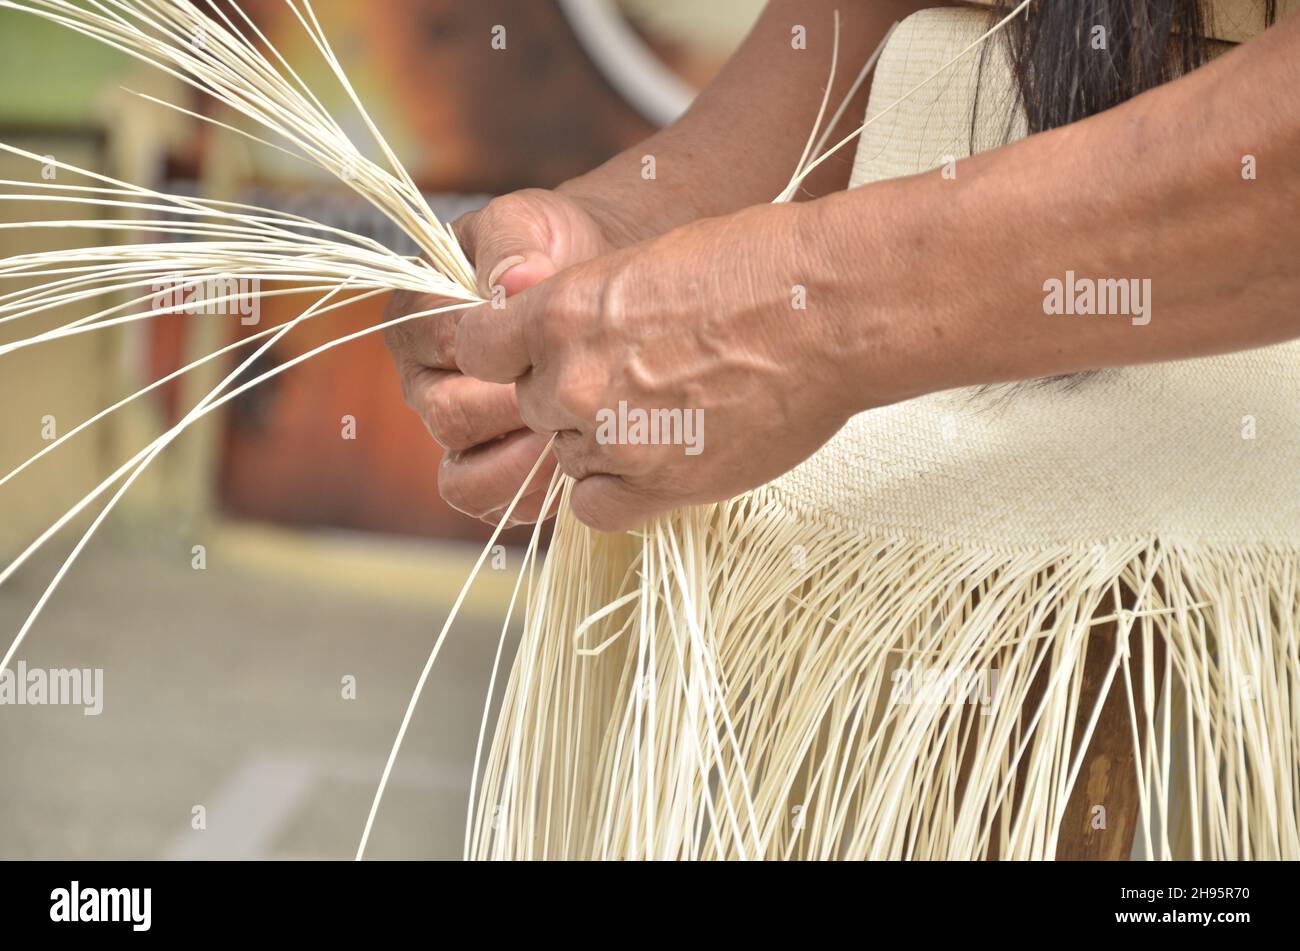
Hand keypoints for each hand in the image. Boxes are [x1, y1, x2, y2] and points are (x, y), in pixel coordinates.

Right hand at [383, 187, 623, 524]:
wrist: (597, 287)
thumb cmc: (555, 249)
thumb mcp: (530, 222)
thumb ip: (512, 244)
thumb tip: (513, 282)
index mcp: (416, 318)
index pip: (436, 339)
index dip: (490, 341)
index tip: (543, 331)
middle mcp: (425, 382)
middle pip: (447, 416)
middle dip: (513, 407)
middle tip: (568, 395)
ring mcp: (459, 434)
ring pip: (465, 478)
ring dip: (521, 465)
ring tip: (571, 439)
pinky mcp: (496, 472)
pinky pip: (499, 506)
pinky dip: (536, 495)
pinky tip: (579, 469)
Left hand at [455, 202, 874, 531]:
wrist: (827, 310)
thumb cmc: (753, 268)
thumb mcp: (644, 264)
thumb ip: (586, 311)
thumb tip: (561, 343)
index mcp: (559, 314)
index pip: (479, 350)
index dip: (508, 353)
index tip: (537, 354)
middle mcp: (573, 381)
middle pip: (532, 407)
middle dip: (569, 396)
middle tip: (631, 379)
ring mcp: (615, 439)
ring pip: (567, 457)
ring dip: (601, 442)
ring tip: (667, 412)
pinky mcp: (661, 484)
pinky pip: (596, 508)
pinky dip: (617, 492)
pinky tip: (656, 463)